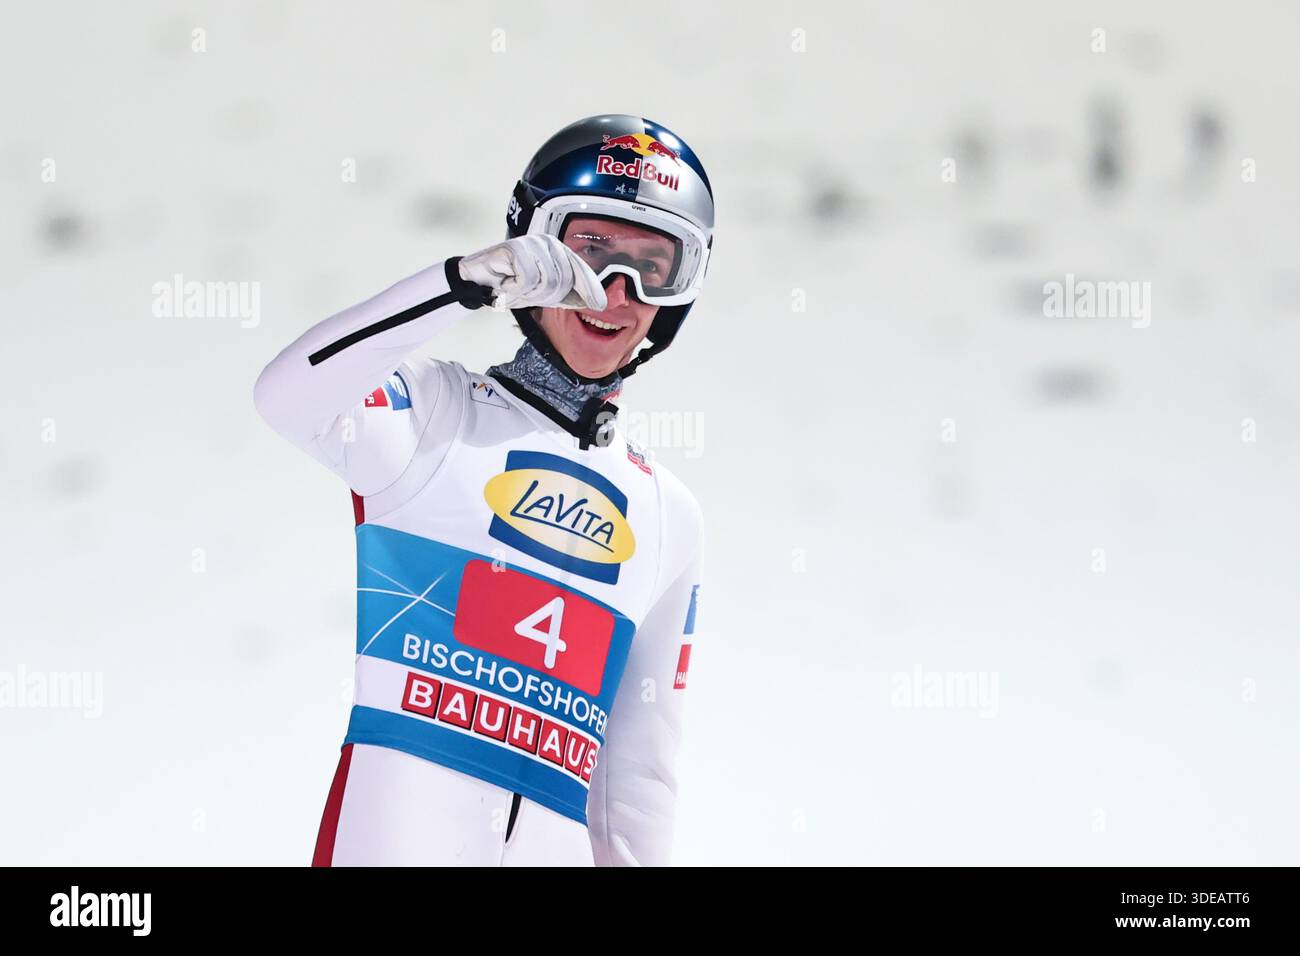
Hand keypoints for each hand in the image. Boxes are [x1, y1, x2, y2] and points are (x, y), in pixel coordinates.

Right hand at [457, 235, 607, 311]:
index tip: (600, 305)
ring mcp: (532, 244)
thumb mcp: (543, 290)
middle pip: (563, 281)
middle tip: (527, 296)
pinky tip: (506, 282)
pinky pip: (527, 279)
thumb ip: (566, 293)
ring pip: (547, 282)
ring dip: (529, 294)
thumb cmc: (511, 283)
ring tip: (515, 288)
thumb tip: (598, 302)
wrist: (476, 278)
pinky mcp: (515, 249)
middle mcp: (547, 242)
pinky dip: (516, 288)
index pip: (580, 269)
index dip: (590, 288)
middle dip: (547, 297)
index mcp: (557, 249)